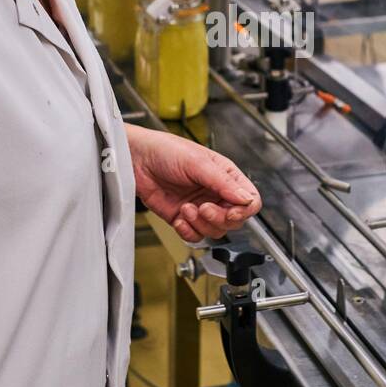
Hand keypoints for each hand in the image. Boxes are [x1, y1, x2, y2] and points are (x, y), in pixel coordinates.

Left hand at [127, 126, 260, 241]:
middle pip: (234, 220)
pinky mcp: (183, 219)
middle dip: (219, 218)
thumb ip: (223, 182)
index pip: (249, 200)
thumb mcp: (198, 162)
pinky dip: (188, 232)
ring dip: (201, 224)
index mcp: (225, 176)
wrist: (136, 159)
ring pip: (215, 231)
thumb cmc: (165, 150)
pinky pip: (195, 236)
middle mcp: (215, 193)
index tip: (231, 211)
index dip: (244, 210)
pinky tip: (179, 218)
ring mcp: (200, 208)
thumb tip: (246, 198)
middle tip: (204, 208)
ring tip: (187, 209)